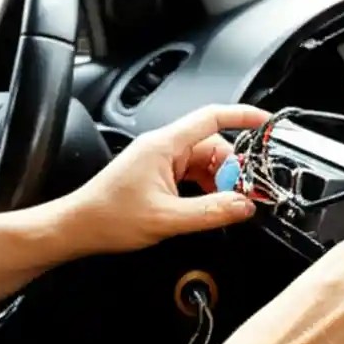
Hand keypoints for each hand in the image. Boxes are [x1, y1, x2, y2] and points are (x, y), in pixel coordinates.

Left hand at [57, 104, 269, 253]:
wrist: (77, 228)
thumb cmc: (107, 217)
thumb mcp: (166, 219)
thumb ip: (211, 212)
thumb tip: (243, 206)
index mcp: (164, 145)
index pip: (212, 118)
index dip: (243, 116)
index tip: (266, 123)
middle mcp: (164, 147)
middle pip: (214, 146)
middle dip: (234, 169)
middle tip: (246, 194)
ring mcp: (161, 161)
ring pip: (205, 163)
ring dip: (220, 182)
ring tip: (226, 206)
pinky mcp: (159, 175)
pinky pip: (193, 174)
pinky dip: (207, 188)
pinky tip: (210, 207)